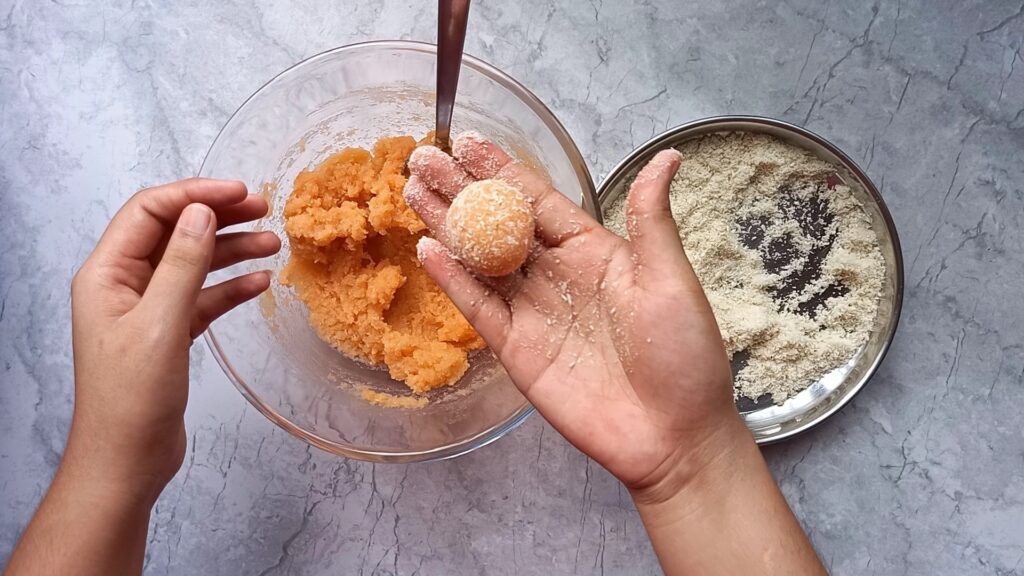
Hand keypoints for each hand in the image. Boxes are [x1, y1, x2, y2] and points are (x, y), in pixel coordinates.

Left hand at [68, 178, 279, 500]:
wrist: (126, 460)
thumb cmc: (130, 398)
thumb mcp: (160, 324)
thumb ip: (182, 265)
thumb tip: (201, 213)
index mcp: (106, 273)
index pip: (150, 212)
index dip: (195, 195)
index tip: (240, 192)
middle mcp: (124, 284)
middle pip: (174, 232)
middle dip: (218, 217)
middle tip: (264, 209)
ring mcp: (147, 309)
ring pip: (194, 263)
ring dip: (232, 251)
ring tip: (274, 244)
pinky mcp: (168, 333)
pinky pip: (203, 297)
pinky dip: (231, 287)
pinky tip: (260, 283)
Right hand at [404, 135, 738, 498]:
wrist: (673, 436)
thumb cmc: (684, 355)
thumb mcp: (670, 279)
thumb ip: (651, 219)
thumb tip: (668, 156)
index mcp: (593, 251)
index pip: (537, 200)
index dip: (502, 170)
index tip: (468, 141)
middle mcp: (556, 275)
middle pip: (498, 224)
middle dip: (461, 190)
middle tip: (423, 158)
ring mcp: (533, 312)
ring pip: (480, 260)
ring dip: (447, 227)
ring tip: (412, 192)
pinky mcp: (517, 349)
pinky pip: (479, 307)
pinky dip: (453, 280)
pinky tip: (428, 249)